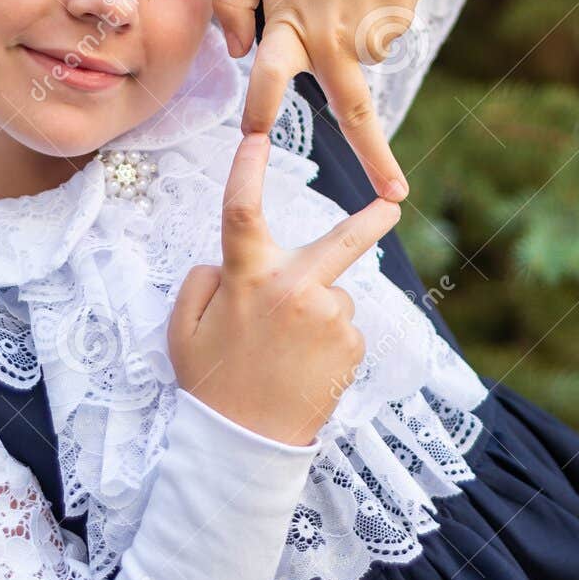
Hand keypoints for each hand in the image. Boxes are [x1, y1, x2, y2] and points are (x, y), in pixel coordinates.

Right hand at [167, 131, 400, 447]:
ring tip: (286, 354)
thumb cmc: (211, 383)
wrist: (246, 444)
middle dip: (371, 219)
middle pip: (341, 241)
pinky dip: (326, 343)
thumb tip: (227, 264)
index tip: (255, 135)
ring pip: (331, 297)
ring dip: (315, 313)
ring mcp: (329, 317)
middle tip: (394, 203)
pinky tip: (302, 369)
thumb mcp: (184, 328)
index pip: (242, 209)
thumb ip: (204, 283)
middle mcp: (295, 288)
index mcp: (248, 277)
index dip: (247, 168)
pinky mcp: (351, 345)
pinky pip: (341, 329)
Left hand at [211, 0, 418, 201]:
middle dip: (375, 158)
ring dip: (349, 41)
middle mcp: (333, 35)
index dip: (261, 110)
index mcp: (290, 24)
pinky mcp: (399, 16)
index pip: (271, 79)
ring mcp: (372, 28)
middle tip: (394, 197)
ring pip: (361, 64)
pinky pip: (381, 38)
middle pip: (354, 110)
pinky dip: (370, 20)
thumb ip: (229, 5)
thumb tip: (242, 53)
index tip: (255, 143)